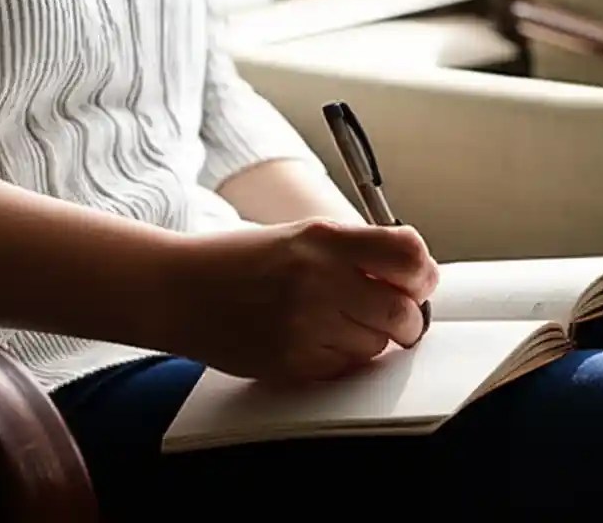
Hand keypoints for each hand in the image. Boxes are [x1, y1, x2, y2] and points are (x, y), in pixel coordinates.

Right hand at [167, 218, 438, 381]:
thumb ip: (357, 251)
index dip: (423, 274)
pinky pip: (344, 368)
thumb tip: (416, 277)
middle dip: (408, 320)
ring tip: (336, 322)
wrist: (179, 289)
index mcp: (325, 238)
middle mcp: (318, 278)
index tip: (419, 282)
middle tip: (397, 317)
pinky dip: (341, 358)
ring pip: (376, 345)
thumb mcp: (301, 235)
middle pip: (402, 312)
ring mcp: (304, 323)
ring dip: (370, 339)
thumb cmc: (242, 261)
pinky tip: (314, 339)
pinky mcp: (291, 360)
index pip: (407, 254)